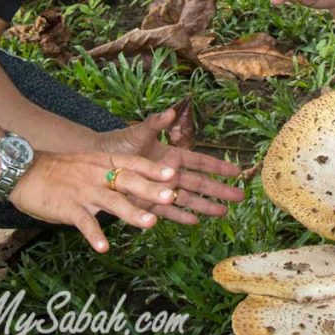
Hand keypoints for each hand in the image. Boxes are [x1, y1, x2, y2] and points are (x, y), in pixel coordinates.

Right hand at [8, 150, 185, 252]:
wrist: (25, 172)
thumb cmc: (62, 170)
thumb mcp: (90, 163)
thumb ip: (113, 171)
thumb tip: (142, 181)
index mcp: (104, 162)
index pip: (133, 163)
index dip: (153, 168)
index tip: (174, 173)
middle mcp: (97, 175)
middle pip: (128, 181)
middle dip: (151, 189)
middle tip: (172, 196)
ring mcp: (83, 191)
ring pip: (112, 202)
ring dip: (132, 213)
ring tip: (150, 223)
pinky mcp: (68, 208)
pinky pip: (84, 222)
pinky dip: (94, 235)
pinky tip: (104, 247)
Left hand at [91, 103, 244, 225]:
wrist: (95, 161)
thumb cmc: (117, 143)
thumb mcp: (137, 132)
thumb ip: (155, 124)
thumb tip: (170, 112)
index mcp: (171, 156)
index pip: (200, 162)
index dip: (219, 166)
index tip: (236, 170)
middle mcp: (169, 173)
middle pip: (199, 183)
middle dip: (219, 190)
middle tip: (240, 197)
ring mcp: (160, 189)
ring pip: (187, 199)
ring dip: (205, 206)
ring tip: (223, 213)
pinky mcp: (147, 202)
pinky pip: (166, 211)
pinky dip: (179, 216)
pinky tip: (195, 222)